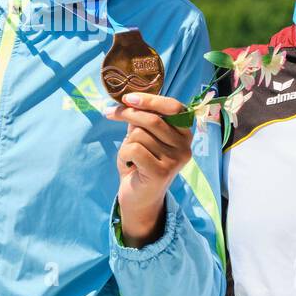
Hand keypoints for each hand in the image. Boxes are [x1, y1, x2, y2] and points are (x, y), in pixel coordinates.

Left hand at [104, 92, 192, 245]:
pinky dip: (124, 154)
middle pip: (152, 119)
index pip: (174, 107)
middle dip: (127, 114)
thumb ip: (142, 119)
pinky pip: (134, 149)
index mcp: (185, 134)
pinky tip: (130, 165)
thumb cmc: (140, 164)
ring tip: (131, 156)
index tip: (128, 97)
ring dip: (126, 142)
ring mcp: (175, 160)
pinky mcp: (162, 172)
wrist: (139, 198)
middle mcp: (185, 146)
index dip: (151, 100)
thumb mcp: (143, 137)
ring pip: (140, 134)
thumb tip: (129, 99)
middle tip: (110, 113)